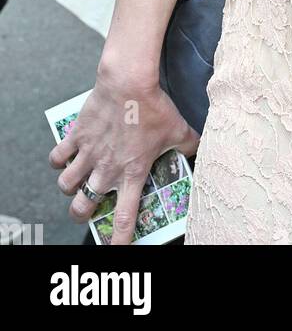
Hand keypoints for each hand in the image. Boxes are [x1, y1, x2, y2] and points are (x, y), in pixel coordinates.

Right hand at [48, 72, 198, 245]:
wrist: (128, 82)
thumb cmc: (153, 106)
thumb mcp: (178, 129)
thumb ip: (188, 144)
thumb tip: (196, 149)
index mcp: (132, 174)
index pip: (124, 217)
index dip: (119, 239)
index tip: (117, 249)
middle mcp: (106, 170)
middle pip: (83, 208)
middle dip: (82, 214)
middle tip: (87, 209)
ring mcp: (88, 154)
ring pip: (66, 186)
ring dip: (69, 189)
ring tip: (75, 184)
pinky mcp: (77, 136)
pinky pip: (57, 157)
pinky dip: (57, 161)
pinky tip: (64, 158)